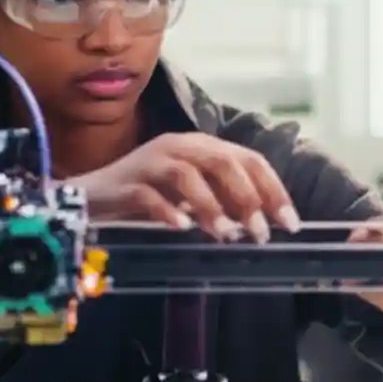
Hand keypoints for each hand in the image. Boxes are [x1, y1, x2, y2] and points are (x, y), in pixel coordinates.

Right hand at [68, 132, 301, 241]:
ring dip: (211, 206)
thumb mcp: (191, 197)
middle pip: (222, 161)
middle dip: (247, 198)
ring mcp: (151, 162)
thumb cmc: (148, 198)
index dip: (273, 189)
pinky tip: (181, 229)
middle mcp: (178, 146)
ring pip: (187, 174)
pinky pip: (150, 195)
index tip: (290, 223)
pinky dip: (168, 212)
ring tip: (225, 235)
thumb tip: (259, 223)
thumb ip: (222, 202)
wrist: (91, 198)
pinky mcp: (127, 183)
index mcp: (200, 146)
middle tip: (260, 234)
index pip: (248, 159)